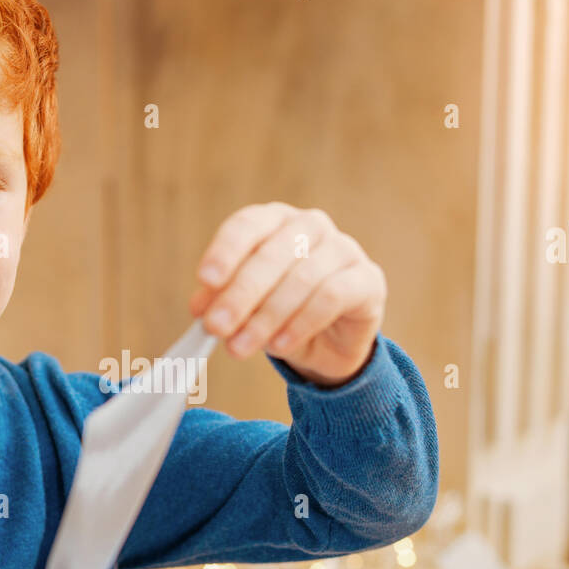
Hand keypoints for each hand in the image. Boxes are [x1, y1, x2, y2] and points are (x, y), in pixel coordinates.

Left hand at [188, 202, 385, 387]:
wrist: (329, 342)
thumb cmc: (280, 314)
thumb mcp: (245, 310)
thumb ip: (221, 302)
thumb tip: (200, 308)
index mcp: (274, 221)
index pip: (247, 225)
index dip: (225, 251)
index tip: (205, 280)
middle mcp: (310, 226)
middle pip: (272, 254)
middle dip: (240, 294)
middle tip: (217, 327)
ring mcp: (344, 249)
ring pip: (302, 278)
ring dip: (267, 317)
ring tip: (241, 347)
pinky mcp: (368, 279)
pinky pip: (332, 297)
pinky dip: (301, 323)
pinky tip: (279, 346)